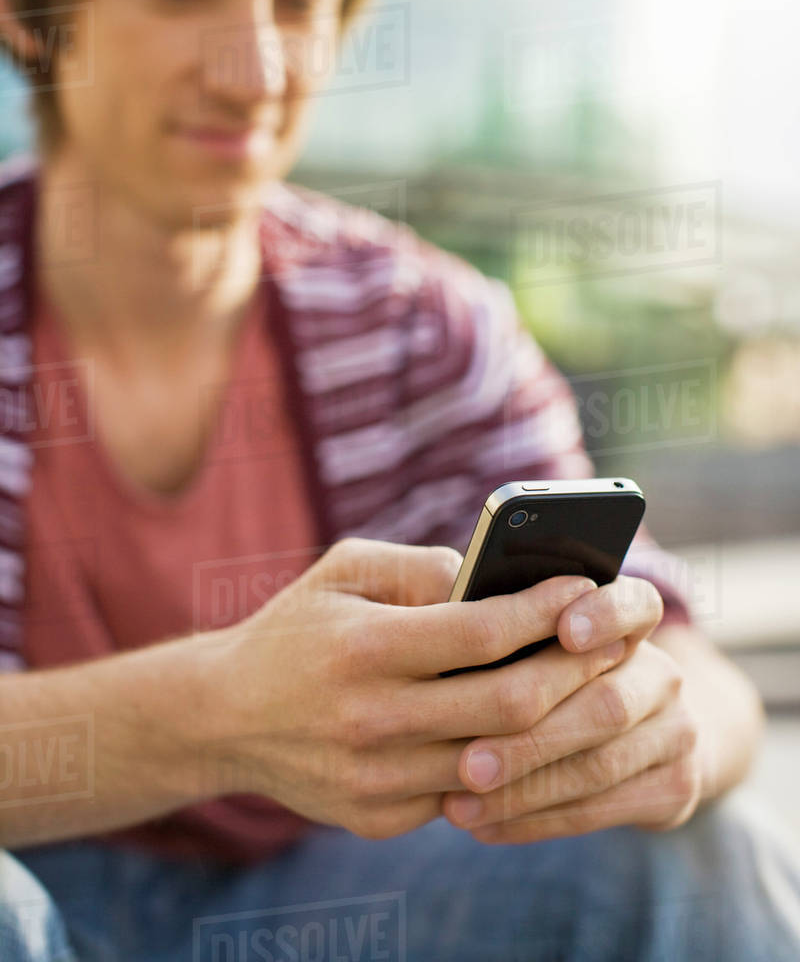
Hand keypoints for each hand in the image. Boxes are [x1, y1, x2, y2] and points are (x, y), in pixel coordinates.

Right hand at [197, 540, 617, 839]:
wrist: (223, 716)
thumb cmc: (297, 628)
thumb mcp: (344, 570)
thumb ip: (420, 567)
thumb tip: (497, 579)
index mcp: (364, 646)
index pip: (481, 633)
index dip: (543, 611)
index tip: (585, 590)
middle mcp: (370, 718)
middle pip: (510, 705)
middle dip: (575, 671)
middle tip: (611, 644)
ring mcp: (375, 778)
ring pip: (500, 760)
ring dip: (555, 724)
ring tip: (588, 688)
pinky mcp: (378, 817)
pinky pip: (467, 795)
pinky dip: (504, 763)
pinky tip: (528, 733)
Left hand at [442, 576, 702, 841]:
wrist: (644, 736)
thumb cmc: (558, 675)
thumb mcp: (547, 644)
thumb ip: (516, 637)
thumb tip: (451, 634)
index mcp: (634, 622)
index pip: (637, 603)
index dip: (606, 615)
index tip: (563, 629)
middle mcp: (663, 675)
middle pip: (606, 705)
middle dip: (530, 740)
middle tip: (466, 764)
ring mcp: (676, 733)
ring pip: (598, 767)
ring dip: (521, 793)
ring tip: (459, 806)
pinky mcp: (674, 789)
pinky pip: (597, 811)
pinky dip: (533, 821)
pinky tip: (484, 826)